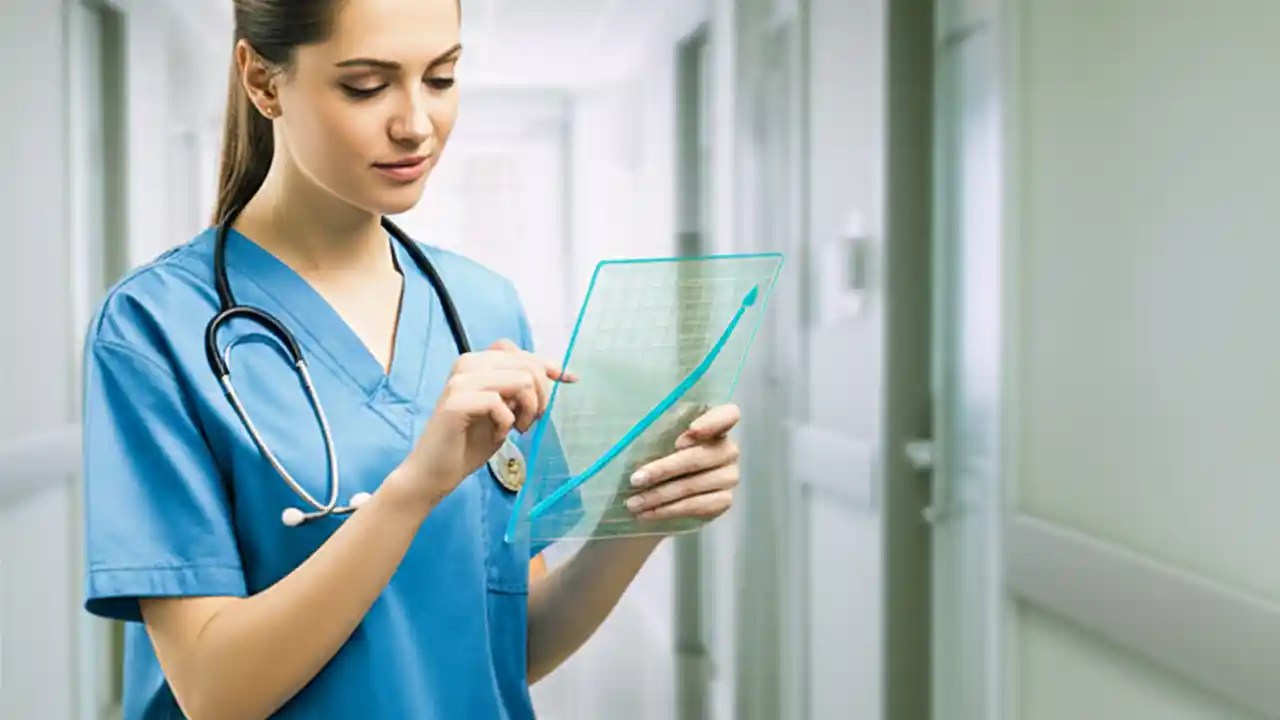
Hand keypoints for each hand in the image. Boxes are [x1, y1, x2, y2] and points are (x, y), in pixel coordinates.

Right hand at [399, 339, 575, 506]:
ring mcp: (460, 381)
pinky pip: (501, 404)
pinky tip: (498, 435)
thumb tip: (555, 373)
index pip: (521, 353)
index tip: (570, 379)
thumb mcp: (504, 410)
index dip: (549, 365)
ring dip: (529, 409)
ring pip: (520, 380)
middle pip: (527, 365)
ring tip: (518, 429)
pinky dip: (507, 423)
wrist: (434, 472)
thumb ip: (520, 390)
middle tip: (531, 421)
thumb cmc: (468, 443)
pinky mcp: (456, 402)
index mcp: (477, 363)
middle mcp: (467, 364)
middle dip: (541, 395)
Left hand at [623, 404, 741, 522]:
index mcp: (715, 424)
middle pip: (699, 457)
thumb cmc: (660, 454)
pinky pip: (696, 506)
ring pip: (694, 484)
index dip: (712, 422)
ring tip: (633, 503)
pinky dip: (668, 510)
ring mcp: (730, 475)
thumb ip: (659, 432)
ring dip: (659, 495)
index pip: (729, 415)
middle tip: (635, 480)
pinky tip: (648, 513)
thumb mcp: (658, 438)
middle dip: (663, 469)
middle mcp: (728, 449)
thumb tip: (635, 436)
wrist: (666, 490)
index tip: (690, 430)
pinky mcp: (724, 500)